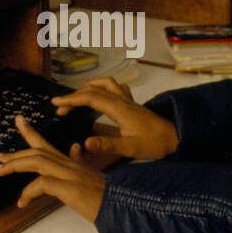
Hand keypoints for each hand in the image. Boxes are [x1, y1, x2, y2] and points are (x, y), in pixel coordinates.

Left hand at [0, 114, 106, 222]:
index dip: (30, 132)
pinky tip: (23, 203)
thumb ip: (80, 162)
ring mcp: (69, 174)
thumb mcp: (90, 176)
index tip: (19, 121)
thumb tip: (76, 148)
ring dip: (15, 165)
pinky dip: (28, 192)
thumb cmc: (106, 196)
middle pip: (37, 151)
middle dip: (14, 153)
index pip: (46, 144)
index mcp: (72, 163)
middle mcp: (69, 165)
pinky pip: (41, 183)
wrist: (123, 207)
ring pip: (36, 161)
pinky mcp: (69, 187)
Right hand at [49, 77, 179, 160]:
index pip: (90, 98)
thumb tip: (86, 142)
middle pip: (94, 89)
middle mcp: (123, 101)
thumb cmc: (155, 143)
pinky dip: (102, 88)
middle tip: (60, 108)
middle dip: (74, 96)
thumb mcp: (130, 148)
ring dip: (87, 88)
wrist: (175, 138)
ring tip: (75, 99)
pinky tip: (98, 96)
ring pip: (104, 84)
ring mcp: (128, 100)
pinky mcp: (132, 104)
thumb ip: (108, 145)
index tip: (56, 103)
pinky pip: (114, 87)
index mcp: (120, 109)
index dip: (71, 99)